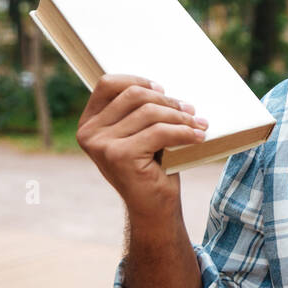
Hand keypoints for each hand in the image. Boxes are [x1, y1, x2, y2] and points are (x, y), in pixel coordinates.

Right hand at [76, 74, 208, 215]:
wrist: (153, 207)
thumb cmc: (150, 167)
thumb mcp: (137, 134)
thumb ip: (136, 111)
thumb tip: (160, 85)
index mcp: (89, 123)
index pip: (108, 84)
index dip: (138, 80)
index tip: (163, 90)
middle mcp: (89, 133)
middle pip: (134, 95)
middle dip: (167, 100)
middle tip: (190, 110)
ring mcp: (102, 145)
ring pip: (150, 112)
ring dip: (181, 117)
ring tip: (199, 124)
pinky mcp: (120, 155)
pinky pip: (161, 132)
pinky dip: (185, 132)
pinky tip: (199, 137)